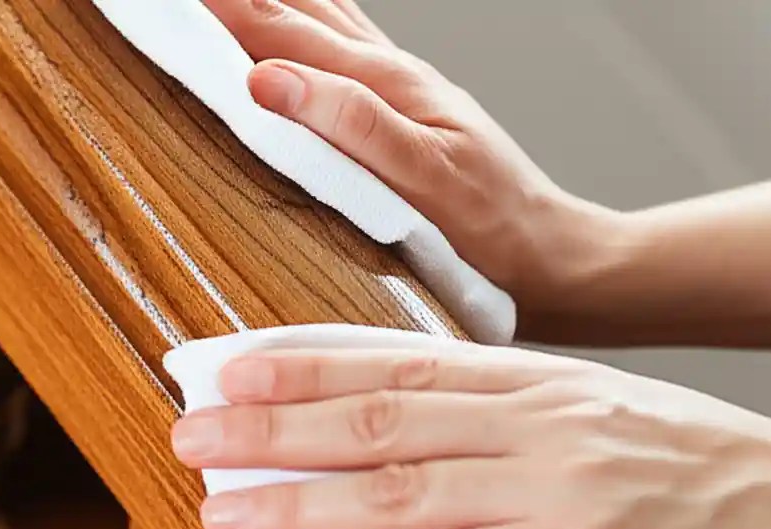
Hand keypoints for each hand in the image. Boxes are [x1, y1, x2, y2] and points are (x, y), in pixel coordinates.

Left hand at [171, 346, 770, 528]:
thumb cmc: (709, 468)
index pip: (395, 362)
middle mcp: (527, 422)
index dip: (305, 364)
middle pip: (375, 416)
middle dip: (273, 426)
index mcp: (532, 382)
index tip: (235, 366)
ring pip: (396, 488)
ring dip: (298, 502)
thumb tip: (426, 428)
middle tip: (194, 429)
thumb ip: (513, 413)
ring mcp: (548, 486)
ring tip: (221, 507)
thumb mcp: (601, 410)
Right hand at [202, 0, 623, 306]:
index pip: (278, 27)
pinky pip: (342, 44)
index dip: (217, 7)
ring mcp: (397, 88)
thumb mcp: (426, 181)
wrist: (553, 260)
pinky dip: (306, 16)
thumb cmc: (494, 232)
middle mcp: (389, 73)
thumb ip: (351, 125)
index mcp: (383, 84)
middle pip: (293, 8)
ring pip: (318, 16)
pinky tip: (298, 14)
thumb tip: (265, 80)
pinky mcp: (401, 112)